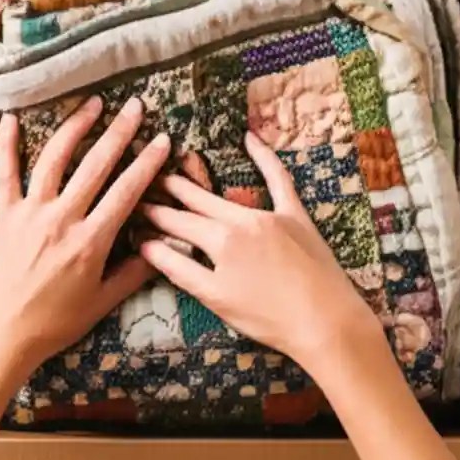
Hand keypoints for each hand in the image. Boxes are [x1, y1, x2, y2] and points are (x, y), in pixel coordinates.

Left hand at [0, 95, 170, 372]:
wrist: (4, 335)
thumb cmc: (56, 323)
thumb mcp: (102, 302)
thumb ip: (134, 272)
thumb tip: (163, 247)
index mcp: (90, 242)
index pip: (126, 192)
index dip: (146, 163)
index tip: (162, 140)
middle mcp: (61, 220)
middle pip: (95, 166)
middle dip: (118, 133)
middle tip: (135, 108)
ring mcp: (30, 214)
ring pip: (54, 159)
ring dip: (75, 128)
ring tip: (92, 104)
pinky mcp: (5, 216)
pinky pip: (6, 174)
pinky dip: (7, 145)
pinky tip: (11, 118)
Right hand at [139, 132, 383, 371]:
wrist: (326, 321)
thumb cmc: (268, 318)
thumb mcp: (215, 298)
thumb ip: (179, 269)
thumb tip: (147, 246)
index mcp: (219, 241)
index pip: (176, 223)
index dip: (153, 216)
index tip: (134, 207)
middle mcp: (241, 220)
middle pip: (197, 203)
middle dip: (170, 193)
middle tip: (148, 180)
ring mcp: (270, 215)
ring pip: (227, 194)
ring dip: (200, 183)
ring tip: (179, 170)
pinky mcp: (295, 216)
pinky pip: (279, 180)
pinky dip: (265, 157)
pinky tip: (250, 138)